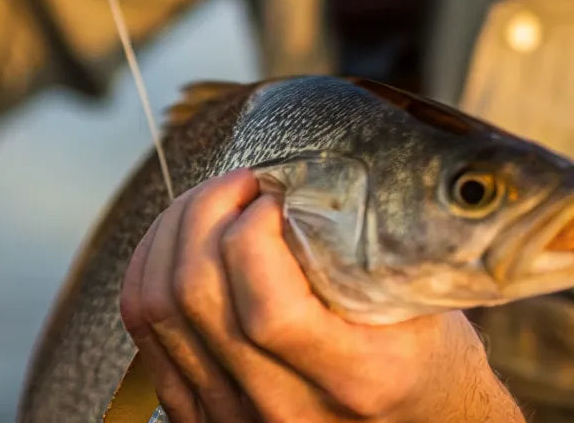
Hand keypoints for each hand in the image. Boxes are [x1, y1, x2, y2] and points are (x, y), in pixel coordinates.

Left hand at [119, 170, 523, 422]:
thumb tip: (311, 175)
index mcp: (354, 382)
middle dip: (206, 213)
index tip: (276, 197)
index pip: (268, 311)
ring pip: (157, 311)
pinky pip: (144, 333)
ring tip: (214, 202)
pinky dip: (150, 270)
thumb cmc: (428, 361)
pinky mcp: (201, 417)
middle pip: (197, 299)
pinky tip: (181, 238)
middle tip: (241, 183)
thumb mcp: (424, 305)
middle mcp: (286, 411)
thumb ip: (373, 250)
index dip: (253, 234)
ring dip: (173, 233)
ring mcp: (234, 421)